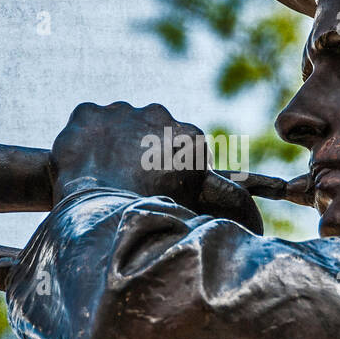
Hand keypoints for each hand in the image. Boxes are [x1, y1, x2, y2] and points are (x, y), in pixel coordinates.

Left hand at [50, 102, 260, 230]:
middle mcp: (160, 115)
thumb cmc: (151, 215)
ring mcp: (121, 111)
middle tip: (129, 190)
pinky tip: (82, 165)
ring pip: (119, 127)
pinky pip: (87, 123)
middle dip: (143, 159)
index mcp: (191, 139)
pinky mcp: (87, 113)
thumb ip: (227, 204)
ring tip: (103, 180)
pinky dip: (83, 142)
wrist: (94, 211)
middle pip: (152, 137)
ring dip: (114, 147)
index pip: (185, 156)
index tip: (159, 194)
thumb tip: (257, 227)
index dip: (171, 177)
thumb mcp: (198, 208)